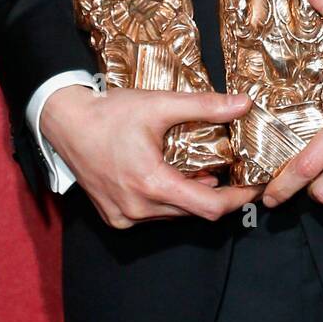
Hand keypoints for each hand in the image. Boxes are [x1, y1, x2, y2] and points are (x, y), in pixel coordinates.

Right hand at [40, 84, 261, 228]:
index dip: (238, 200)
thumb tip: (243, 104)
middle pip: (193, 211)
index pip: (209, 207)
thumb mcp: (160, 105)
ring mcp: (124, 216)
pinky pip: (152, 215)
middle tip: (234, 174)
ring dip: (191, 196)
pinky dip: (168, 200)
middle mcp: (138, 208)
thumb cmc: (110, 113)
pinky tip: (172, 176)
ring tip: (203, 169)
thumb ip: (205, 106)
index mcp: (153, 184)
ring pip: (173, 214)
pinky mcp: (114, 216)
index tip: (255, 188)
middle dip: (218, 195)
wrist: (66, 123)